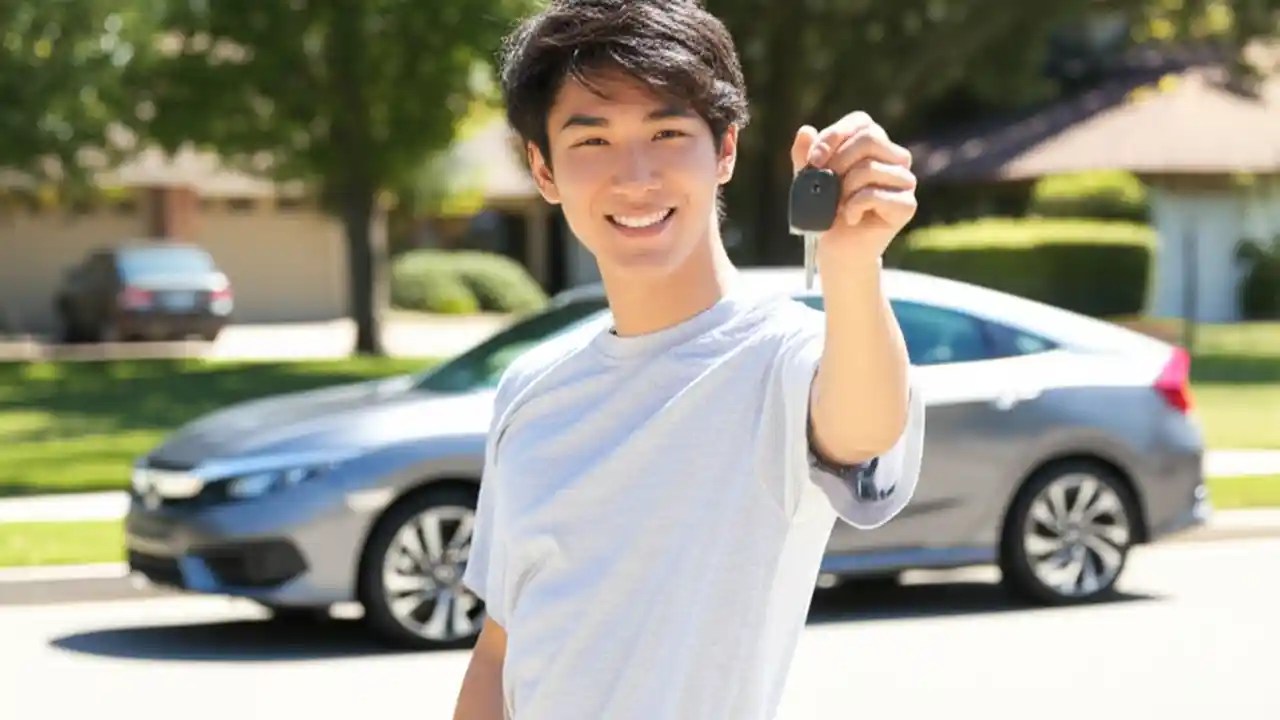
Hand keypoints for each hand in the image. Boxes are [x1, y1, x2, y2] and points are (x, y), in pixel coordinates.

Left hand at [790, 112, 916, 267]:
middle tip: (824, 184)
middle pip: (870, 139)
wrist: (838, 249)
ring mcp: (904, 181)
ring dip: (844, 188)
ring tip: (837, 205)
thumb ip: (805, 155)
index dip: (835, 136)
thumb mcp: (809, 179)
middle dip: (838, 161)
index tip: (813, 161)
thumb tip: (805, 130)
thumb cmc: (826, 211)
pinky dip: (853, 206)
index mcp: (876, 144)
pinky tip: (849, 217)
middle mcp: (896, 158)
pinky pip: (874, 194)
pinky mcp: (906, 205)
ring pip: (870, 167)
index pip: (861, 121)